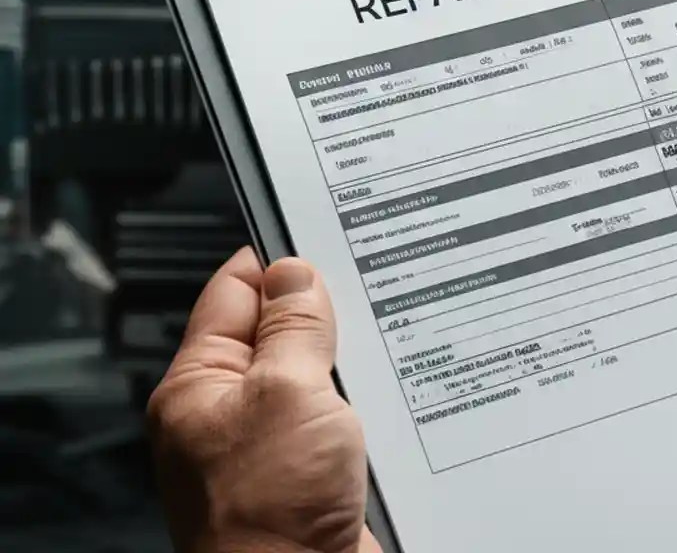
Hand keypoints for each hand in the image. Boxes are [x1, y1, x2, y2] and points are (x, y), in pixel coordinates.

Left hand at [147, 248, 381, 552]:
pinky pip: (342, 423)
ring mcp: (274, 447)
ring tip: (387, 354)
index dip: (281, 263)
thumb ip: (296, 328)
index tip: (327, 242)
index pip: (235, 292)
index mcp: (200, 386)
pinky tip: (396, 401)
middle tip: (372, 298)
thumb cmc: (270, 514)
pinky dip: (368, 409)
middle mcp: (231, 415)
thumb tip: (295, 274)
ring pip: (320, 379)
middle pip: (283, 334)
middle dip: (329, 317)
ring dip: (354, 367)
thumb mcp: (288, 394)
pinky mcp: (313, 476)